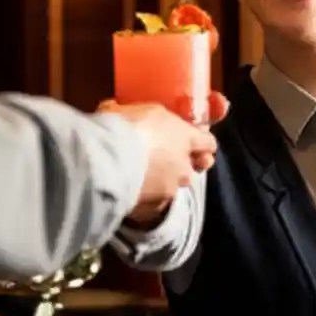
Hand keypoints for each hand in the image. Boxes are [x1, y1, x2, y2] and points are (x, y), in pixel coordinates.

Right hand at [98, 93, 228, 226]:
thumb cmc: (121, 127)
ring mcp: (171, 187)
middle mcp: (183, 163)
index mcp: (184, 136)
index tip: (197, 144)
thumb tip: (122, 112)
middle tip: (165, 162)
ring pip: (174, 186)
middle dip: (181, 165)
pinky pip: (155, 204)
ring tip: (145, 179)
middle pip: (191, 167)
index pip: (207, 143)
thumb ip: (137, 115)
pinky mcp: (155, 207)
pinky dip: (147, 199)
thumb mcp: (129, 109)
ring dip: (164, 182)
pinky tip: (133, 194)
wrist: (107, 160)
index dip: (202, 144)